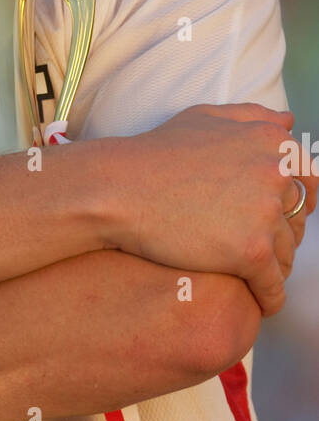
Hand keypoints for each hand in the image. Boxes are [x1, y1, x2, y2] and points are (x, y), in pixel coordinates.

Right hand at [110, 103, 316, 315]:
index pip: (308, 179)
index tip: (284, 218)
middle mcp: (277, 174)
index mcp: (272, 142)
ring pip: (287, 253)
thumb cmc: (155, 154)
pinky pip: (272, 284)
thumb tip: (288, 122)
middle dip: (287, 236)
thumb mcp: (205, 117)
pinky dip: (270, 298)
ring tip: (261, 281)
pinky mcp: (250, 252)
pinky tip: (263, 305)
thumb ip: (251, 116)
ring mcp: (265, 214)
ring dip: (277, 269)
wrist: (120, 189)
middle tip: (268, 251)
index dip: (297, 202)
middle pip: (298, 218)